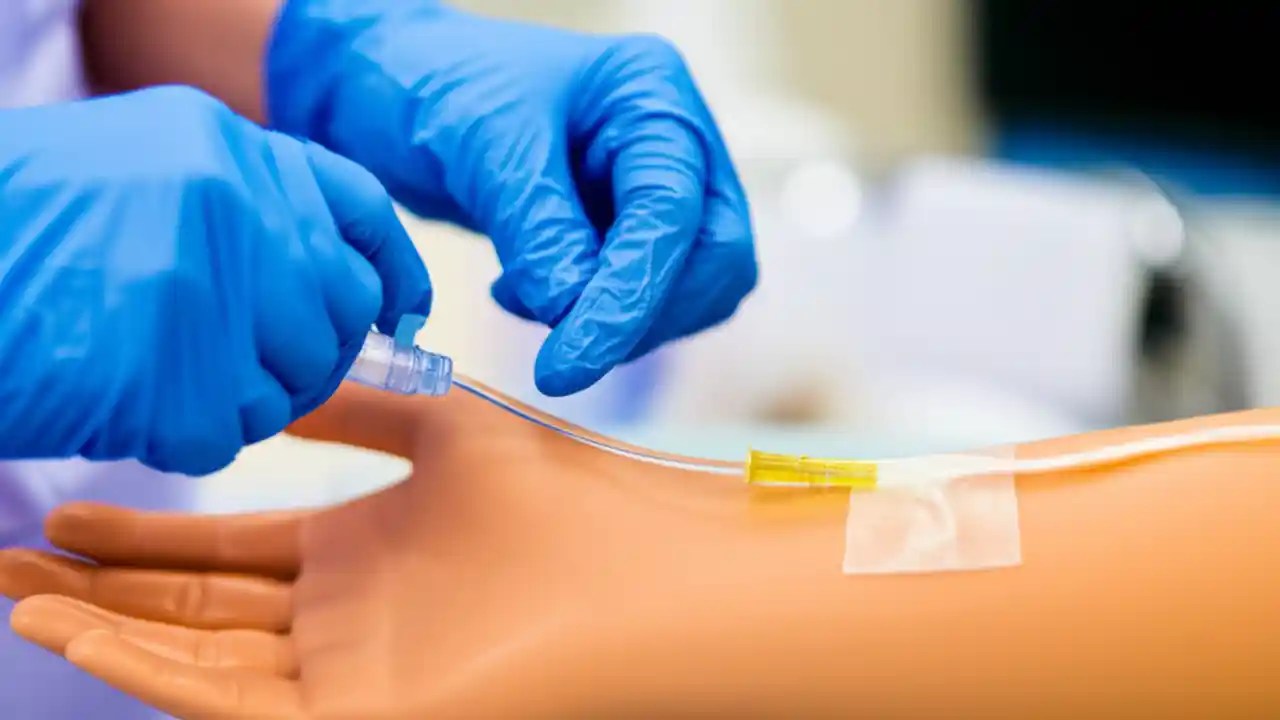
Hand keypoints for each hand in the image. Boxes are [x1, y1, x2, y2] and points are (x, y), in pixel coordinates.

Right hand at [0, 87, 430, 474]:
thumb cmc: (15, 224)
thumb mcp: (137, 161)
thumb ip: (241, 202)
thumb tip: (330, 267)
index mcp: (227, 147)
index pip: (358, 208)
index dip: (390, 267)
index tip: (400, 310)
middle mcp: (235, 209)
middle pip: (338, 307)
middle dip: (316, 350)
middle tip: (262, 368)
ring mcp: (210, 293)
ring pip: (293, 381)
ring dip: (243, 397)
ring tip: (167, 375)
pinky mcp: (175, 379)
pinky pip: (225, 433)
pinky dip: (184, 435)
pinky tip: (131, 403)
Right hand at [0, 383, 778, 717]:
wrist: (644, 567)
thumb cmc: (567, 493)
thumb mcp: (441, 425)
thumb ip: (357, 402)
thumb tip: (273, 370)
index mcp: (367, 555)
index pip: (232, 550)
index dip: (146, 535)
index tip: (66, 509)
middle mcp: (348, 623)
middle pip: (200, 610)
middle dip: (102, 589)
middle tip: (9, 563)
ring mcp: (351, 679)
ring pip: (201, 663)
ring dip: (105, 635)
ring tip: (19, 601)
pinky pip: (234, 708)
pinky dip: (151, 674)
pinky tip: (84, 638)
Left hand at [268, 1, 757, 395]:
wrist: (390, 87)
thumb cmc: (433, 83)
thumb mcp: (482, 145)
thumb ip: (538, 229)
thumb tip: (573, 313)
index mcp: (651, 95)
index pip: (672, 212)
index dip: (630, 298)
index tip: (569, 364)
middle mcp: (674, 142)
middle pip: (713, 259)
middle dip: (641, 316)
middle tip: (559, 350)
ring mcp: (655, 188)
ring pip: (689, 291)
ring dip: (617, 323)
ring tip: (520, 295)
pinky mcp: (627, 230)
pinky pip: (645, 300)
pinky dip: (593, 317)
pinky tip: (524, 291)